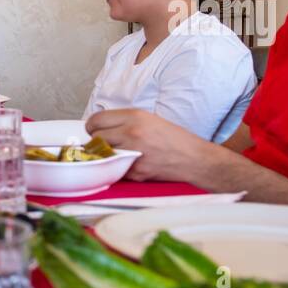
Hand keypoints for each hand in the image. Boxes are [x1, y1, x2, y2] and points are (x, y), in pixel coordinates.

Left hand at [84, 108, 212, 182]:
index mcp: (135, 116)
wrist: (195, 159)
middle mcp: (132, 132)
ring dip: (104, 155)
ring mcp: (132, 152)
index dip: (93, 126)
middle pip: (95, 137)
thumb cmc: (174, 139)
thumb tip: (101, 128)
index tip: (95, 131)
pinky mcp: (135, 171)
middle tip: (104, 145)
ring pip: (101, 154)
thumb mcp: (150, 120)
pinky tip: (128, 165)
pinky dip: (117, 168)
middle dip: (96, 141)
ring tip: (115, 154)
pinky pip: (114, 169)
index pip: (96, 119)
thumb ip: (125, 122)